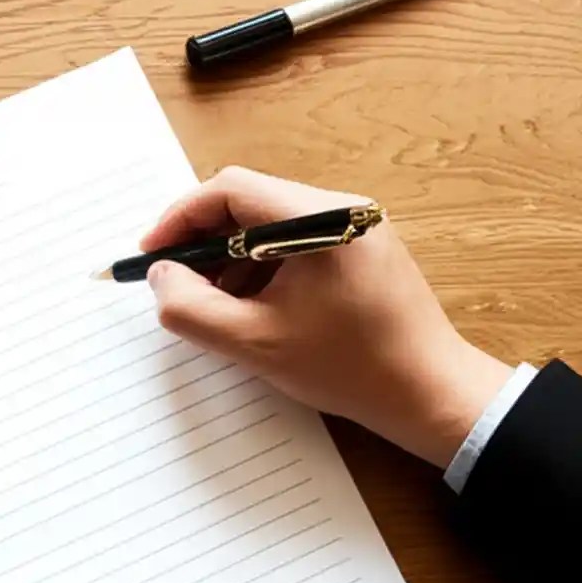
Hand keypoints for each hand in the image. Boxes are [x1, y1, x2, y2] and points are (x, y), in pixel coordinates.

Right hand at [141, 166, 511, 467]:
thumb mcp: (252, 342)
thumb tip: (160, 276)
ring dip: (231, 257)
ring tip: (215, 303)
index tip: (151, 255)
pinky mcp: (362, 247)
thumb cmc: (348, 368)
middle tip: (176, 282)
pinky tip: (253, 306)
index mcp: (318, 218)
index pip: (228, 189)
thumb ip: (190, 307)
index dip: (179, 218)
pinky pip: (295, 240)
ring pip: (269, 223)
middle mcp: (340, 207)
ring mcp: (356, 225)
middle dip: (203, 241)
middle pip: (248, 201)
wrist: (430, 394)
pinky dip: (262, 265)